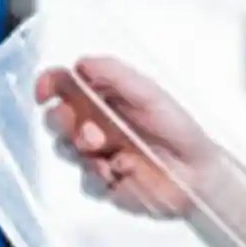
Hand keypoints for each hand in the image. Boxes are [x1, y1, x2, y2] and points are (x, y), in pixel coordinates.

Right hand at [35, 56, 220, 216]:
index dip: (50, 86)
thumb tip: (82, 63)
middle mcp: (96, 125)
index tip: (46, 90)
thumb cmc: (179, 130)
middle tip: (78, 121)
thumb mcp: (150, 94)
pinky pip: (86, 180)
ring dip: (78, 145)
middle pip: (57, 119)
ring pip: (65, 150)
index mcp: (104, 99)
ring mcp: (97, 155)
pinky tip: (118, 168)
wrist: (198, 171)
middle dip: (61, 118)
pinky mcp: (104, 183)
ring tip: (102, 143)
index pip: (64, 88)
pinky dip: (98, 174)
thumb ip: (116, 76)